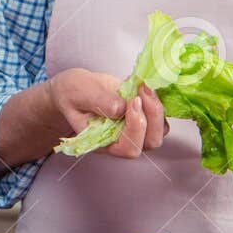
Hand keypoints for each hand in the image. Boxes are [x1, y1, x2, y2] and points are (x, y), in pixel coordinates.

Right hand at [47, 68, 164, 158]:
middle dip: (153, 116)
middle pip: (150, 141)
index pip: (129, 146)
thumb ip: (97, 101)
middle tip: (143, 91)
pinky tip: (145, 86)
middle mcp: (123, 140)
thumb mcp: (78, 94)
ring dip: (157, 108)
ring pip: (159, 129)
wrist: (76, 89)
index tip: (132, 100)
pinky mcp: (143, 115)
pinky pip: (160, 115)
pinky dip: (158, 101)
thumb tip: (120, 108)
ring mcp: (135, 129)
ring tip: (144, 86)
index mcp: (104, 142)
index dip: (136, 126)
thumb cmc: (72, 94)